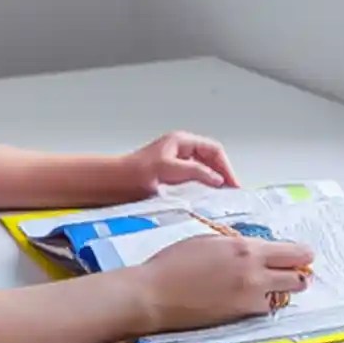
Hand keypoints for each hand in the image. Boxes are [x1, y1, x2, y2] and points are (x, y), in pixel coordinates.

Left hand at [125, 131, 239, 194]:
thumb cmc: (134, 174)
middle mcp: (181, 150)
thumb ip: (194, 172)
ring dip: (214, 182)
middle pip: (211, 159)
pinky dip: (203, 188)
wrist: (110, 184)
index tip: (233, 185)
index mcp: (182, 141)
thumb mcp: (167, 169)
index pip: (214, 150)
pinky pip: (194, 180)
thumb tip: (218, 179)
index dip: (226, 167)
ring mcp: (176, 163)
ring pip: (204, 170)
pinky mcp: (170, 177)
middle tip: (232, 194)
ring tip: (222, 198)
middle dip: (223, 174)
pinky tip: (205, 200)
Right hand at [133, 235, 313, 332]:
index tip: (304, 254)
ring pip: (283, 296)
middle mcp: (253, 274)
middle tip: (295, 271)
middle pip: (298, 278)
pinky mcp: (238, 316)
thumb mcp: (210, 240)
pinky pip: (262, 308)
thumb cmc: (174, 263)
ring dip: (281, 290)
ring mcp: (247, 298)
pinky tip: (250, 296)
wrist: (154, 294)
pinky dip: (262, 302)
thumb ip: (238, 244)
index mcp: (246, 249)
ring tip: (270, 284)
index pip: (293, 253)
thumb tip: (255, 248)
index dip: (302, 254)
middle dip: (299, 273)